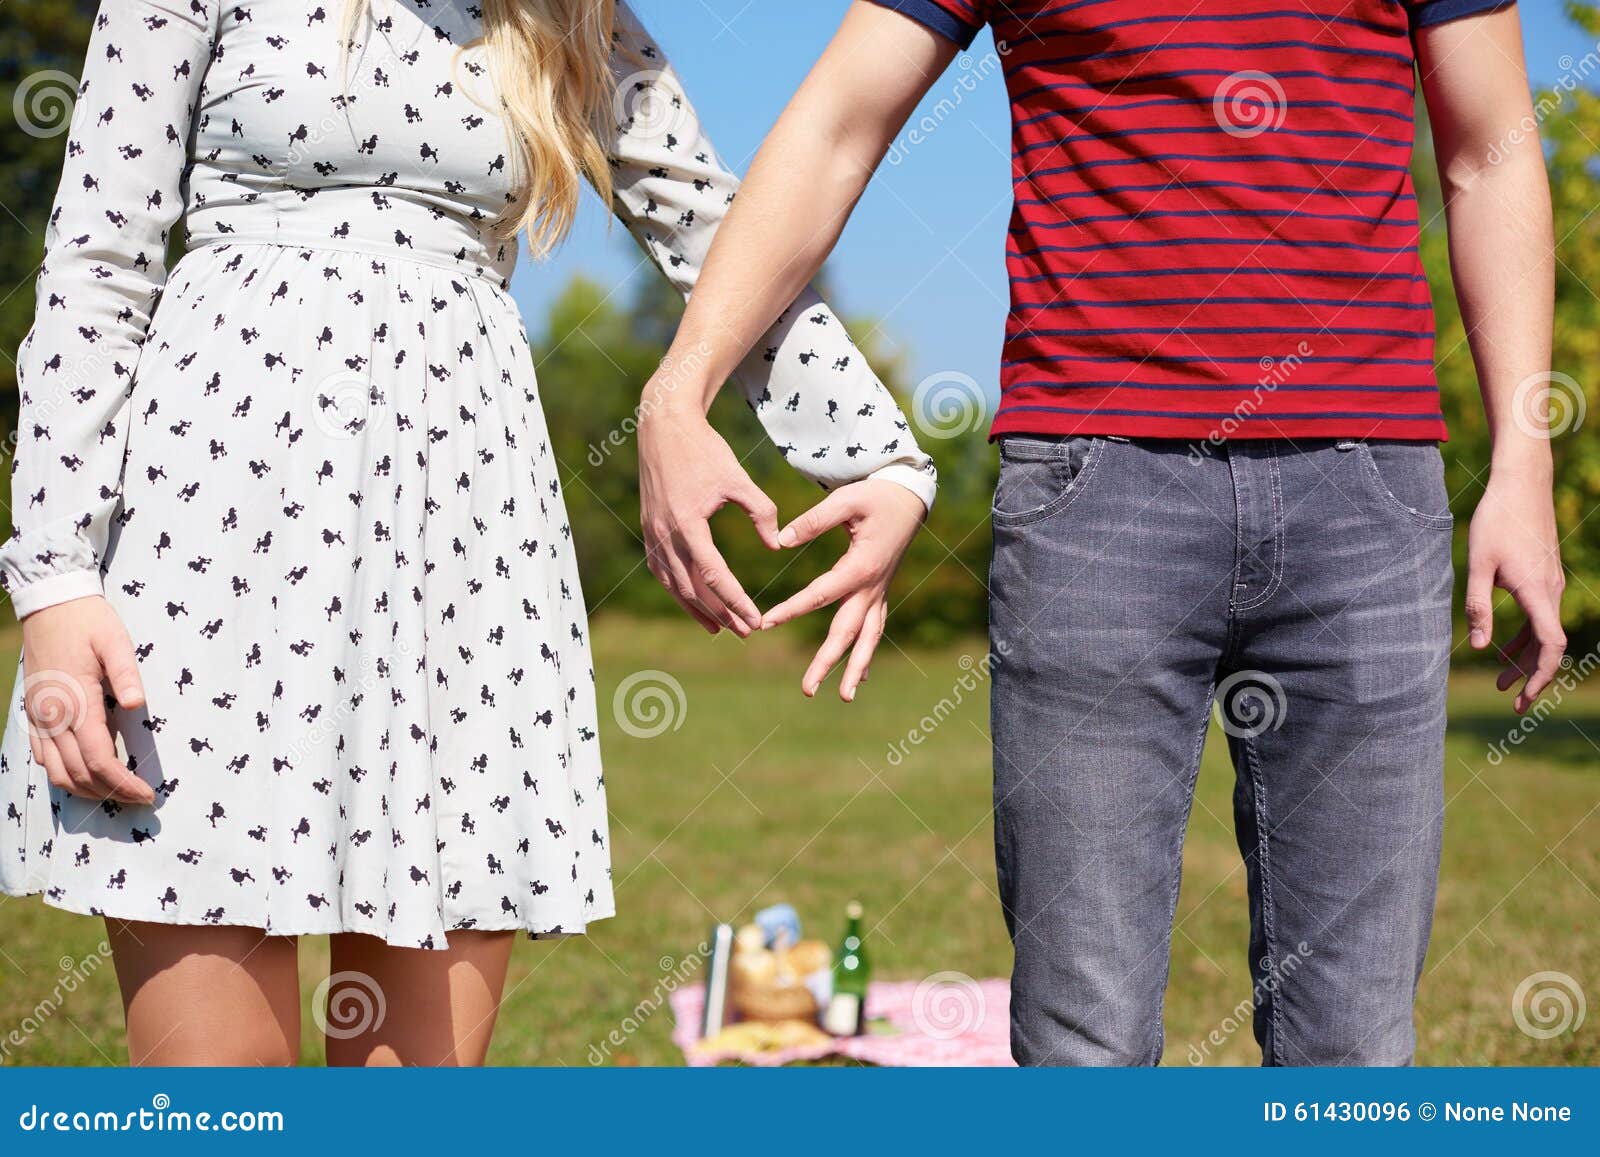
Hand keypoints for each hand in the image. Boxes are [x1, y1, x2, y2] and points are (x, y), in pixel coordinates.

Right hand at [20, 595, 151, 803]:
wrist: (50, 604)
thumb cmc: (88, 621)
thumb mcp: (115, 640)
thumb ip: (126, 672)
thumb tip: (136, 702)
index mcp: (76, 703)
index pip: (98, 759)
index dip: (123, 783)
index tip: (148, 794)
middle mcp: (52, 717)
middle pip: (78, 773)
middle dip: (110, 793)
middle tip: (140, 799)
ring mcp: (39, 717)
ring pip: (56, 771)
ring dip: (85, 790)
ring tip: (116, 793)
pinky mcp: (33, 712)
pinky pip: (42, 756)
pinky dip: (63, 774)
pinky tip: (84, 775)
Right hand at [637, 398, 778, 636]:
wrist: (664, 425)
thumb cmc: (704, 449)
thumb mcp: (738, 479)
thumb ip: (761, 512)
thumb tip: (776, 545)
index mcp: (688, 524)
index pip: (714, 576)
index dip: (735, 602)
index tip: (755, 621)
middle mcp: (665, 534)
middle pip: (693, 589)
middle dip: (720, 614)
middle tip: (745, 632)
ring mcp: (653, 533)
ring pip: (673, 584)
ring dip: (696, 609)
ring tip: (718, 628)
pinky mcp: (649, 528)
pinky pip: (661, 569)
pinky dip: (677, 589)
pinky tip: (690, 599)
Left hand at [761, 479, 925, 699]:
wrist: (909, 497)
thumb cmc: (875, 495)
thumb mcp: (845, 501)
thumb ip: (813, 521)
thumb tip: (780, 541)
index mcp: (861, 567)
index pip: (820, 595)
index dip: (791, 610)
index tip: (765, 624)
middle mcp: (872, 587)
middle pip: (847, 632)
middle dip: (828, 663)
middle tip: (807, 690)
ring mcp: (879, 593)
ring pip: (867, 639)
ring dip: (855, 669)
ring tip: (843, 697)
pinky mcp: (880, 593)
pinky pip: (874, 629)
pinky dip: (866, 654)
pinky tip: (858, 677)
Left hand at [1465, 468, 1565, 713]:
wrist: (1521, 484)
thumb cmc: (1496, 521)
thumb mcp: (1477, 564)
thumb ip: (1478, 606)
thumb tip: (1479, 648)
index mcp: (1538, 592)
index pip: (1551, 646)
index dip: (1541, 676)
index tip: (1524, 697)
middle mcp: (1550, 591)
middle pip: (1548, 646)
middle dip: (1531, 676)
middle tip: (1511, 702)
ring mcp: (1549, 584)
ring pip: (1543, 632)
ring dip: (1524, 658)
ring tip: (1500, 681)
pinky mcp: (1542, 576)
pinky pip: (1539, 616)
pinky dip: (1524, 636)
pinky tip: (1501, 647)